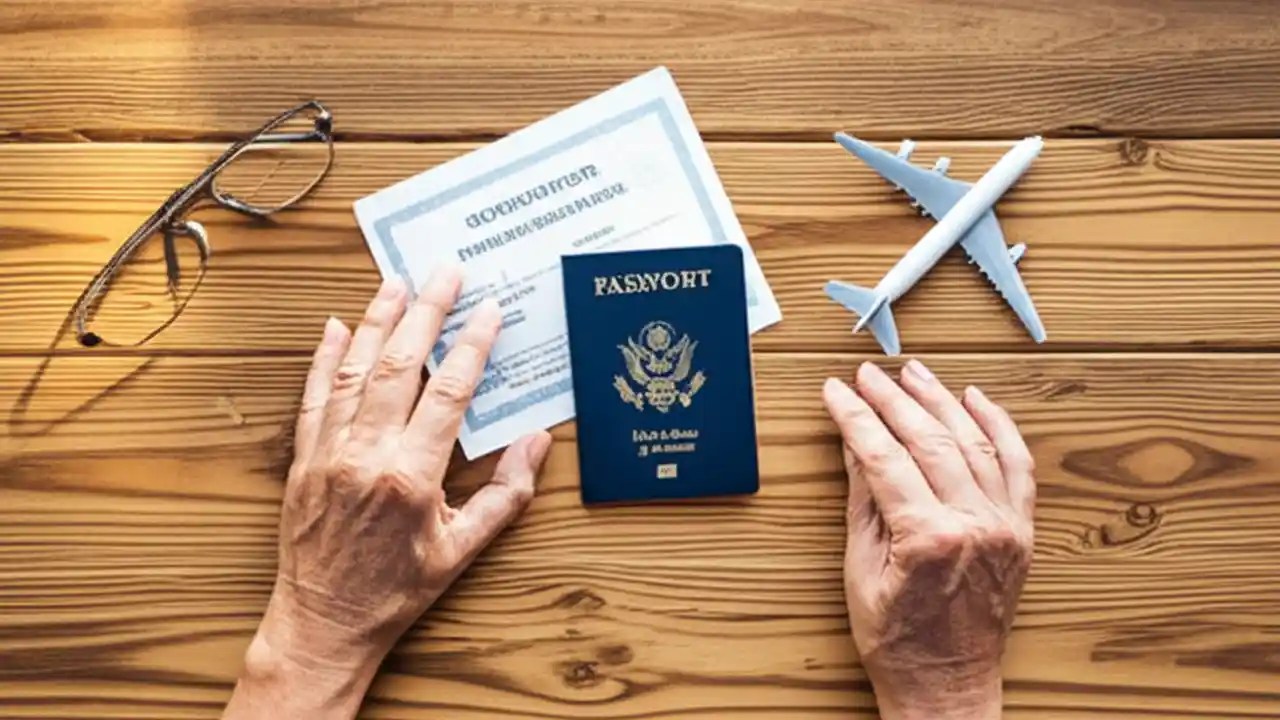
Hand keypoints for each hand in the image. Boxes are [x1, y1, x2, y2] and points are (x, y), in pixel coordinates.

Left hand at [224, 268, 552, 719]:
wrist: (324, 623)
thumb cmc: (397, 591)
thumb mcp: (463, 550)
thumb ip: (506, 494)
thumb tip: (538, 442)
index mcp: (412, 475)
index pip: (449, 392)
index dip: (473, 346)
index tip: (489, 311)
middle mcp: (366, 454)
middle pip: (401, 365)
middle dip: (426, 312)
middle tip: (445, 272)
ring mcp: (329, 453)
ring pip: (355, 370)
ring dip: (377, 321)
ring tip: (395, 282)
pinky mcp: (303, 460)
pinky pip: (314, 397)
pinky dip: (325, 359)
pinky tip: (337, 327)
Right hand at [823, 360, 1034, 719]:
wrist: (947, 684)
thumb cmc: (897, 640)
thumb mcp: (862, 568)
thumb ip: (863, 498)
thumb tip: (854, 442)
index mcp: (928, 537)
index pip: (884, 456)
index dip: (855, 417)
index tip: (836, 391)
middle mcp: (974, 525)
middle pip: (929, 440)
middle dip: (893, 400)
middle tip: (868, 375)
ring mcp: (1005, 526)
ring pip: (974, 443)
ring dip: (941, 401)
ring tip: (914, 373)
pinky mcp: (1021, 531)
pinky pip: (1018, 465)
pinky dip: (999, 427)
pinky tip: (976, 399)